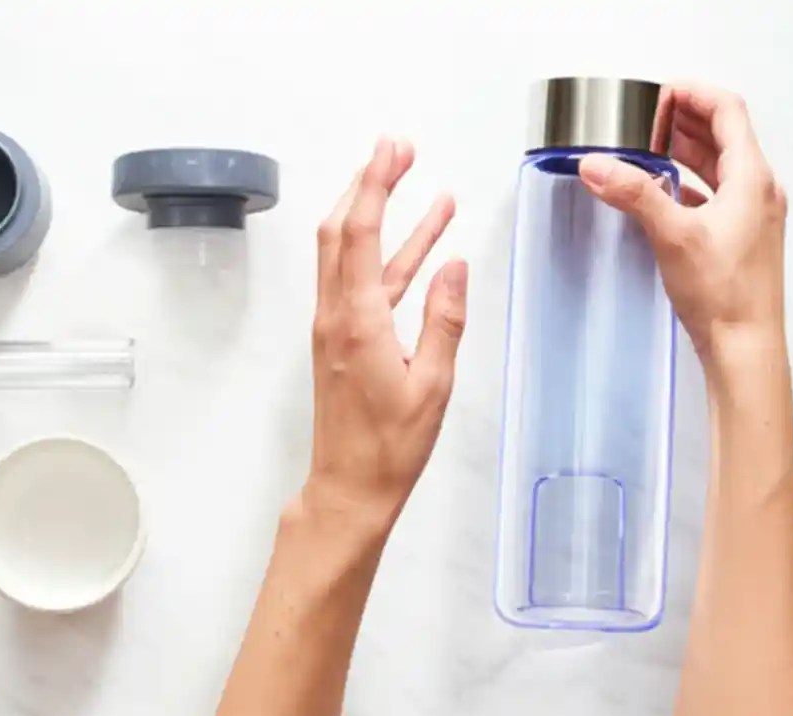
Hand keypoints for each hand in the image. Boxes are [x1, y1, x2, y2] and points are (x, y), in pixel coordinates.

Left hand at [303, 137, 466, 525]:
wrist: (349, 488)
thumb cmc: (390, 448)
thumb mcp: (433, 385)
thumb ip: (445, 320)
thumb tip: (456, 265)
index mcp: (357, 321)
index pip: (359, 233)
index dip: (375, 183)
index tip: (394, 148)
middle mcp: (337, 316)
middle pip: (342, 231)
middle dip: (370, 185)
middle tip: (400, 150)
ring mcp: (336, 327)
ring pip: (352, 255)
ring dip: (384, 219)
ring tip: (429, 191)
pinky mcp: (343, 341)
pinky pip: (365, 284)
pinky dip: (391, 259)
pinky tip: (426, 250)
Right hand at [578, 84, 787, 371]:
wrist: (746, 346)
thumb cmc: (724, 294)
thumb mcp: (672, 235)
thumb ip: (633, 194)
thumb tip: (596, 165)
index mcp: (752, 178)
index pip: (727, 111)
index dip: (693, 94)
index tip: (659, 93)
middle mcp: (759, 190)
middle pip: (723, 135)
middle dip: (683, 120)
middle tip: (645, 117)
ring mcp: (753, 215)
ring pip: (718, 165)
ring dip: (685, 150)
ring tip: (648, 147)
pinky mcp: (741, 237)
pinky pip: (715, 194)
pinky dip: (688, 183)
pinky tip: (662, 194)